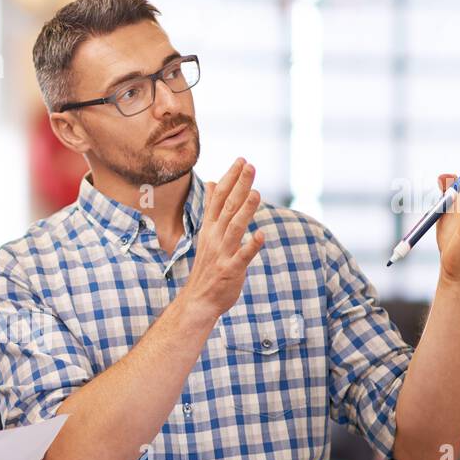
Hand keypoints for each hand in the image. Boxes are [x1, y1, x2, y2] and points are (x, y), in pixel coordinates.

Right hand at [183, 158, 264, 317]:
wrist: (199, 299)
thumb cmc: (208, 265)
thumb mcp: (207, 232)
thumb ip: (212, 207)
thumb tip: (211, 182)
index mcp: (210, 228)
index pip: (219, 197)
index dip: (230, 178)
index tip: (241, 160)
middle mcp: (215, 237)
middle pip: (228, 207)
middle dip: (239, 186)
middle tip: (249, 166)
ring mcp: (222, 253)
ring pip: (234, 228)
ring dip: (245, 211)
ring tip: (255, 193)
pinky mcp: (230, 270)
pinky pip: (241, 257)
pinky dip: (250, 246)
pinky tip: (260, 235)